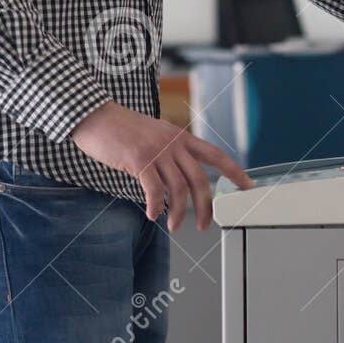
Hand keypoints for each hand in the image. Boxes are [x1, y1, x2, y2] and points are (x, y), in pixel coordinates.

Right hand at [71, 101, 253, 231]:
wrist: (95, 116)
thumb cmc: (121, 130)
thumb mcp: (154, 135)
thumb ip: (169, 152)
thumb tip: (177, 181)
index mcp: (180, 136)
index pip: (215, 155)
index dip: (235, 171)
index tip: (248, 186)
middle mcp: (173, 143)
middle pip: (200, 179)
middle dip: (206, 206)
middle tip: (206, 225)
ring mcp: (157, 150)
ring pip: (178, 189)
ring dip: (179, 213)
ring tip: (175, 226)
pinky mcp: (139, 159)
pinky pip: (154, 190)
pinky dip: (155, 206)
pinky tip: (152, 215)